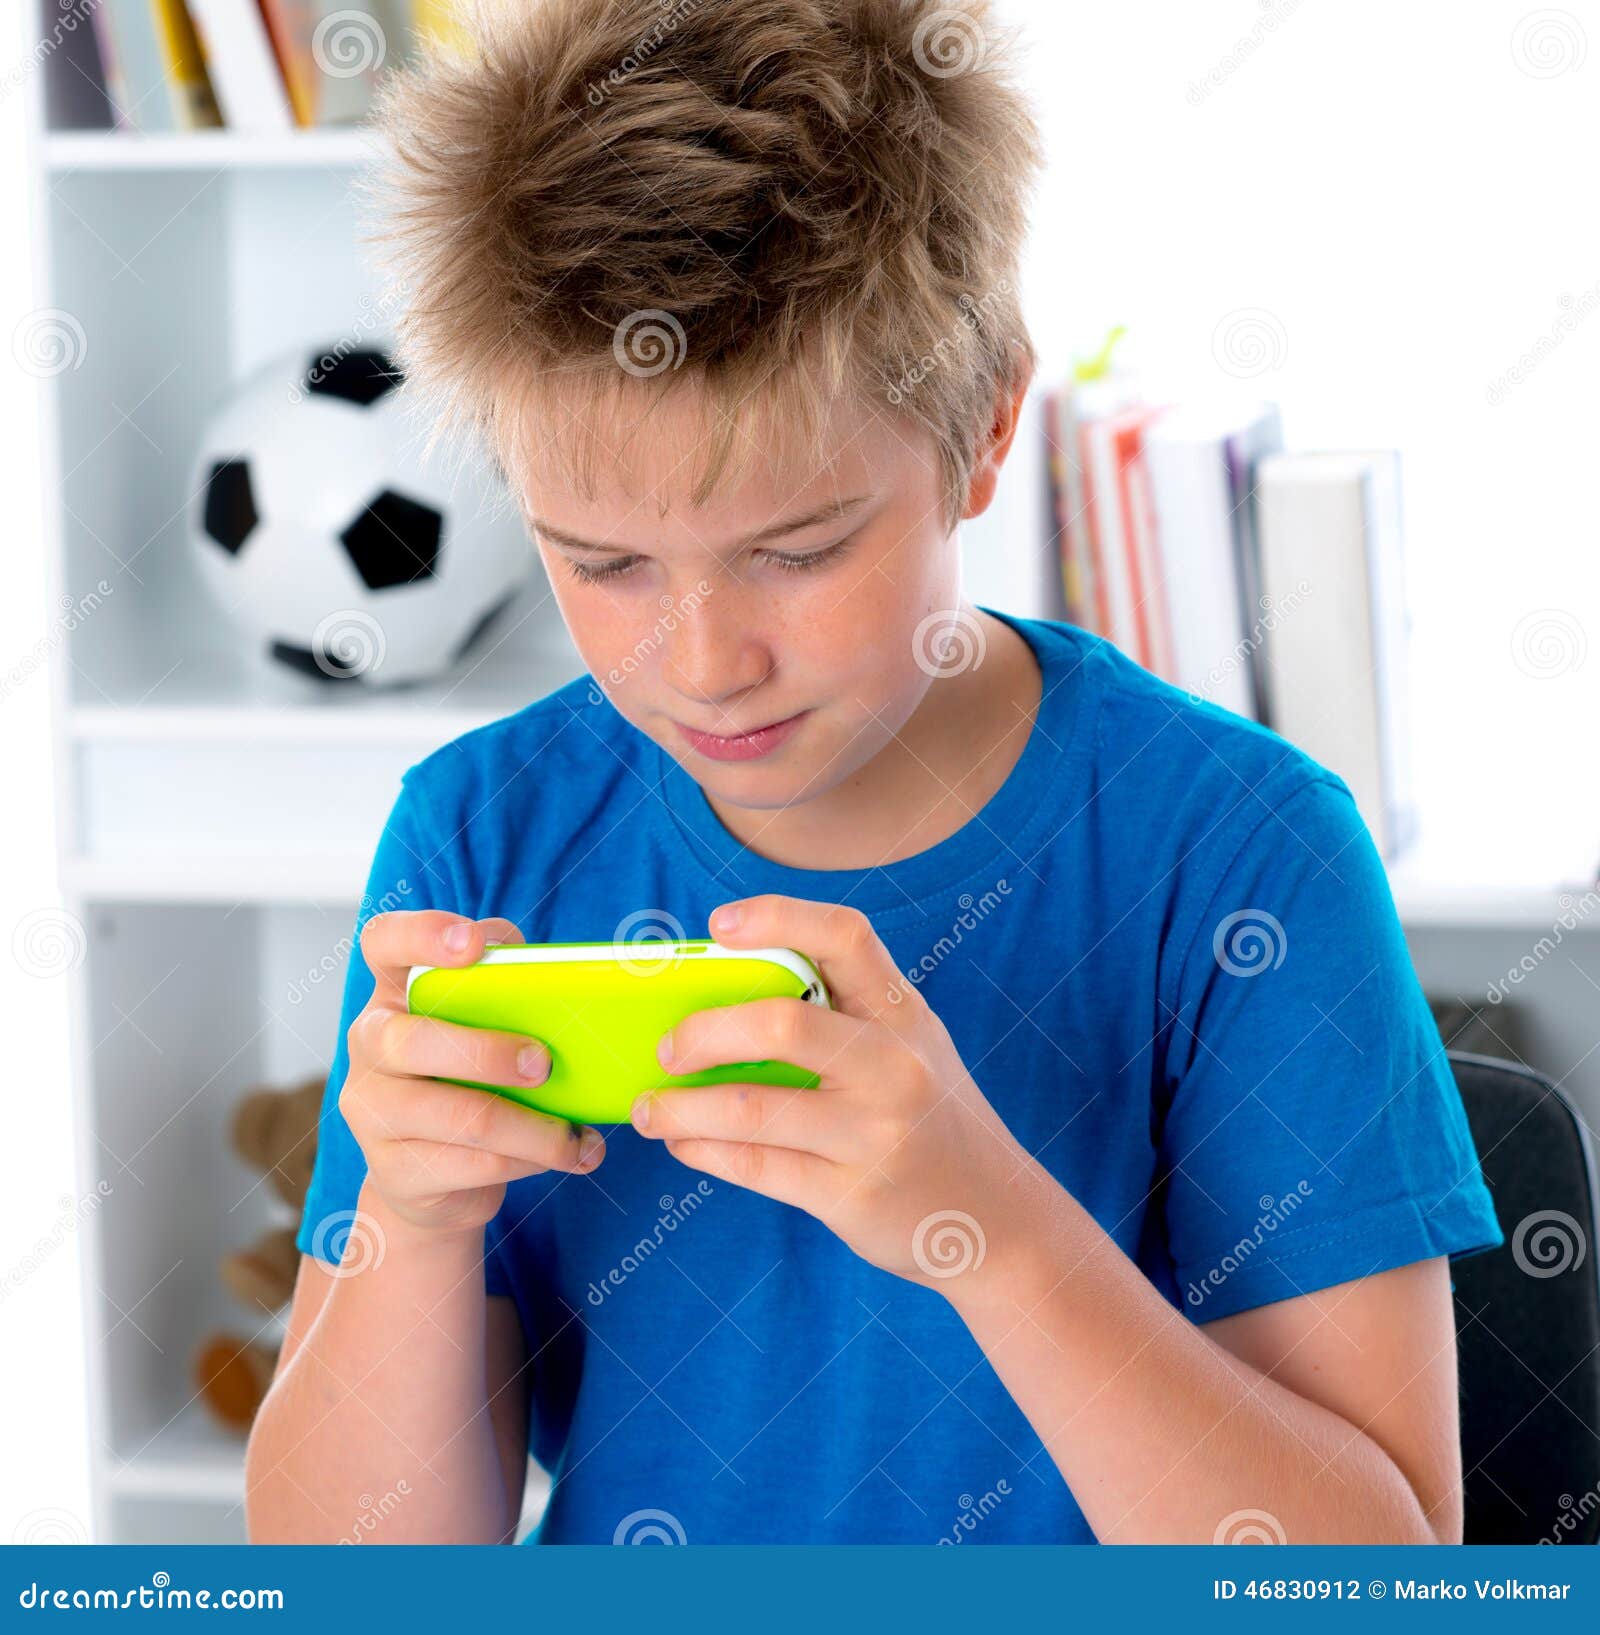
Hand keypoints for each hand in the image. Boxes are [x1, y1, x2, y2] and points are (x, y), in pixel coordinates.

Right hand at [338, 910, 604, 1245]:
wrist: (429, 1175)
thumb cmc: (464, 1073)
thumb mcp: (479, 1019)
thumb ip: (503, 977)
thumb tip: (541, 962)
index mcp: (393, 992)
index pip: (384, 943)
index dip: (421, 936)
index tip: (470, 945)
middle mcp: (369, 1046)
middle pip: (409, 1041)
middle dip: (487, 1053)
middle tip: (544, 1063)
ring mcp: (372, 1113)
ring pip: (459, 1117)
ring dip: (532, 1128)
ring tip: (578, 1136)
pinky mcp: (396, 1171)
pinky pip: (473, 1165)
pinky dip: (529, 1160)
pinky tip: (564, 1156)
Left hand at [629, 895, 1044, 1295]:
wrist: (998, 1220)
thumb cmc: (931, 1120)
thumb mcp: (910, 1050)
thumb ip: (842, 1018)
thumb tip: (721, 998)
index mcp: (903, 1014)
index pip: (845, 936)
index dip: (778, 917)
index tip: (720, 925)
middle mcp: (894, 1066)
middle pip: (782, 1023)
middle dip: (705, 1031)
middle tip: (667, 1047)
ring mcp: (874, 1134)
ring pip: (751, 1109)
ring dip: (682, 1108)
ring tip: (650, 1109)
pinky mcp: (852, 1196)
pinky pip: (757, 1167)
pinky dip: (705, 1151)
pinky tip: (685, 1142)